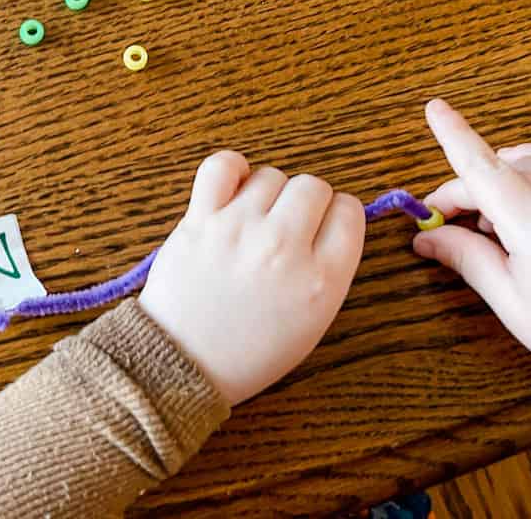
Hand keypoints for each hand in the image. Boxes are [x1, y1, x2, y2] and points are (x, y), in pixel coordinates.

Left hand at [139, 151, 365, 405]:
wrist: (182, 365)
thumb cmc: (247, 351)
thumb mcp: (311, 324)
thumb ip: (327, 271)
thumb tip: (327, 222)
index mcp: (321, 281)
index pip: (349, 212)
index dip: (337, 216)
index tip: (322, 226)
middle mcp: (284, 248)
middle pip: (313, 186)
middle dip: (305, 203)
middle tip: (287, 225)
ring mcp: (240, 229)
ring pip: (271, 175)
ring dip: (267, 193)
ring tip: (253, 220)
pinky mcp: (200, 219)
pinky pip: (222, 165)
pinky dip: (231, 169)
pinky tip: (232, 188)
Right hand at [414, 98, 530, 470]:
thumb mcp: (513, 304)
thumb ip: (467, 258)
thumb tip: (426, 237)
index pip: (485, 168)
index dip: (454, 135)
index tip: (433, 107)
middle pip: (501, 169)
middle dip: (467, 188)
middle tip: (445, 224)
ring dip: (501, 179)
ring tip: (492, 225)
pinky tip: (525, 200)